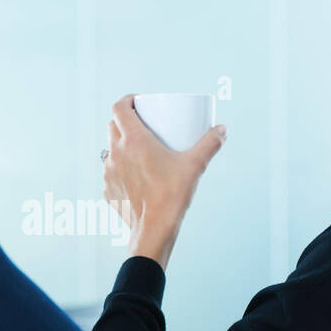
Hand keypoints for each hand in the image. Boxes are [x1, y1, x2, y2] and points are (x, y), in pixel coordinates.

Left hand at [101, 94, 226, 269]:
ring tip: (140, 151)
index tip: (139, 102)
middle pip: (113, 126)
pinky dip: (121, 169)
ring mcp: (109, 172)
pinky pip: (112, 172)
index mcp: (133, 140)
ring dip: (122, 145)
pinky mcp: (108, 190)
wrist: (153, 230)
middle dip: (126, 121)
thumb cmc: (172, 196)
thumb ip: (210, 144)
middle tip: (144, 125)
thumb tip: (222, 129)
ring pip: (110, 149)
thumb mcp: (195, 166)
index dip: (127, 100)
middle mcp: (116, 153)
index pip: (119, 108)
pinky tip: (135, 174)